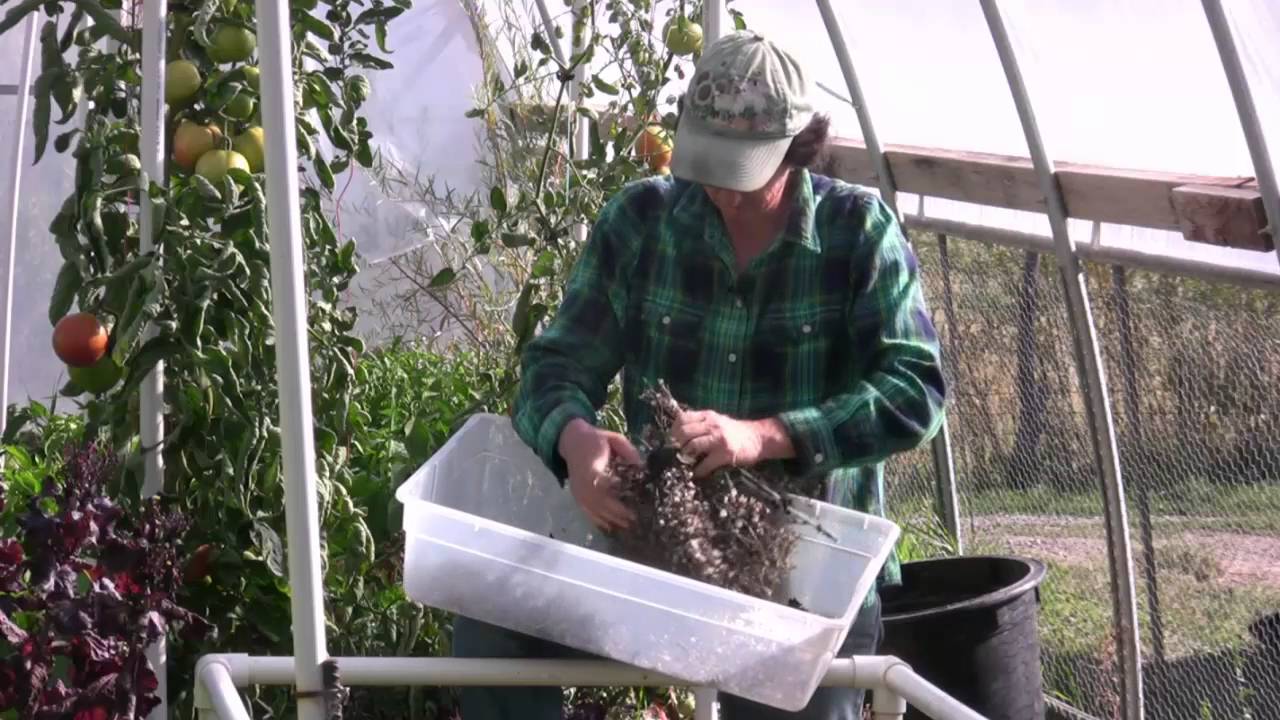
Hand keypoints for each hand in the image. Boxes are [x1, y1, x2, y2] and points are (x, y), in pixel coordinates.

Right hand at [558, 418, 640, 531]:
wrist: (571, 440)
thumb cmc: (595, 439)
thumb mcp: (613, 438)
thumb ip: (628, 450)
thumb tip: (641, 466)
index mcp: (590, 467)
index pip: (602, 486)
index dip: (616, 498)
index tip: (632, 505)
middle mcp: (581, 482)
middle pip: (599, 503)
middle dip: (617, 513)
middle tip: (635, 519)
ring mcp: (577, 491)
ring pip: (593, 510)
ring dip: (610, 519)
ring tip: (627, 526)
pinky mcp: (576, 495)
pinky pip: (586, 511)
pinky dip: (598, 520)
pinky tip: (610, 527)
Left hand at [671, 410, 792, 477]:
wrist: (759, 438)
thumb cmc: (736, 431)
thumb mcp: (718, 420)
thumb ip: (702, 423)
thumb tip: (680, 432)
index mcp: (708, 416)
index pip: (682, 418)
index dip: (674, 430)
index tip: (673, 439)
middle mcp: (712, 425)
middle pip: (683, 432)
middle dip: (677, 444)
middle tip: (679, 452)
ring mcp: (719, 439)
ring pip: (691, 446)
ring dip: (686, 457)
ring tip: (688, 462)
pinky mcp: (725, 454)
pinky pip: (704, 464)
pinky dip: (698, 471)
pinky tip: (698, 473)